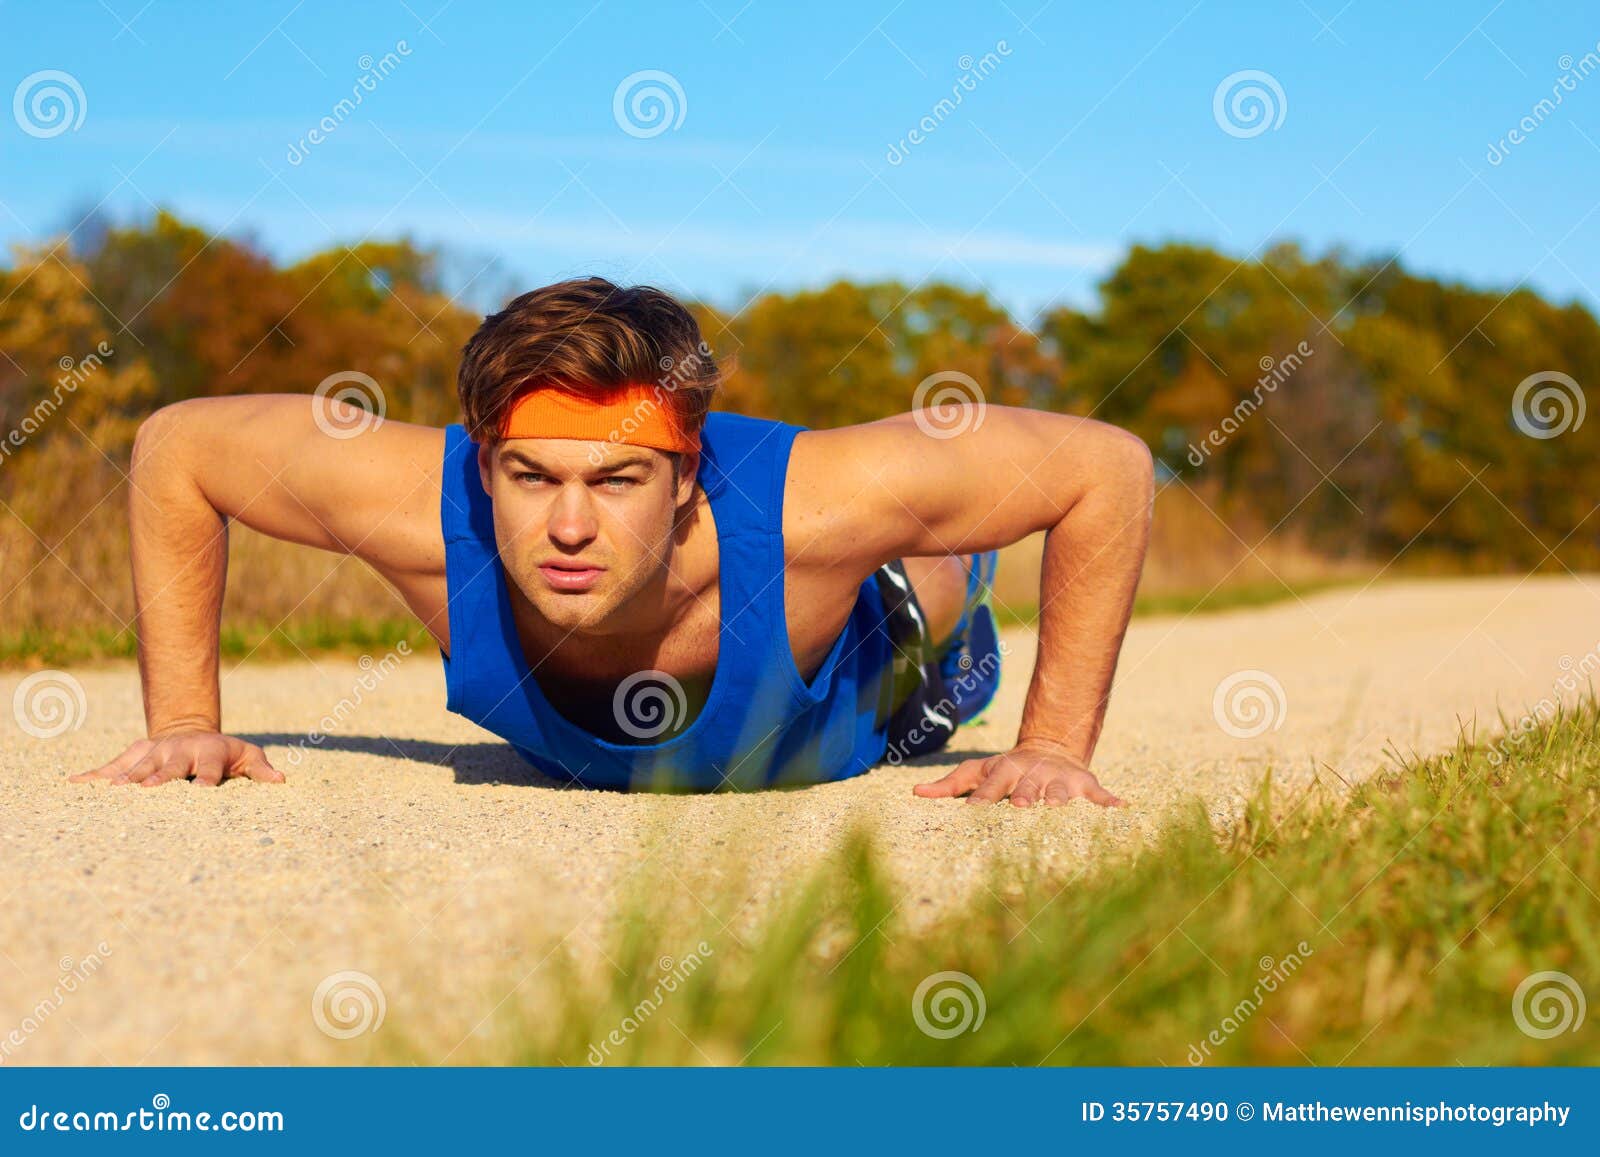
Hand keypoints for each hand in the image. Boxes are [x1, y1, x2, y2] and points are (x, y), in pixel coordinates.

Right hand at [70, 732, 284, 787]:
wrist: (192, 731)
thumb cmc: (225, 753)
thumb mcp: (247, 756)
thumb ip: (260, 769)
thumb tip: (281, 781)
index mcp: (208, 752)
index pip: (208, 766)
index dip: (206, 777)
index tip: (202, 790)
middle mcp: (178, 751)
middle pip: (168, 766)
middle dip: (158, 777)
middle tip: (148, 790)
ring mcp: (154, 752)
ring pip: (138, 765)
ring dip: (125, 778)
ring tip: (112, 792)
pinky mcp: (135, 755)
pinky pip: (112, 765)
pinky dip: (94, 775)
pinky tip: (74, 784)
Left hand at [912, 739, 1122, 806]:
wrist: (1050, 748)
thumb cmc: (1007, 771)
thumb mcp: (978, 772)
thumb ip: (950, 784)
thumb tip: (915, 793)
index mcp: (1004, 773)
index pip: (990, 789)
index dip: (983, 801)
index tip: (973, 814)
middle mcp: (1032, 775)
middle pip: (1026, 789)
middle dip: (1023, 797)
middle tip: (1020, 808)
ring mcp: (1059, 780)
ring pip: (1060, 794)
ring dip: (1060, 801)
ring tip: (1060, 809)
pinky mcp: (1084, 785)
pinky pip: (1098, 795)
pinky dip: (1109, 802)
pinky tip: (1121, 809)